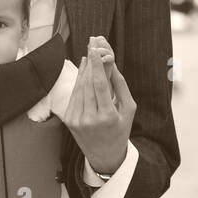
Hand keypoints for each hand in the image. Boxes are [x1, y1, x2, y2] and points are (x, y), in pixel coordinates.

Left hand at [63, 37, 135, 175]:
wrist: (104, 154)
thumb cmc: (121, 129)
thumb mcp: (128, 109)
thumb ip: (121, 87)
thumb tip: (111, 64)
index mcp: (107, 116)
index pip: (99, 85)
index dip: (96, 65)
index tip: (94, 48)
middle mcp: (89, 118)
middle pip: (88, 83)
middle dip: (90, 62)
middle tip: (92, 43)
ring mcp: (76, 120)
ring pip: (79, 88)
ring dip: (83, 69)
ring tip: (89, 53)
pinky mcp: (68, 120)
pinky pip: (74, 96)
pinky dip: (78, 81)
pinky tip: (83, 69)